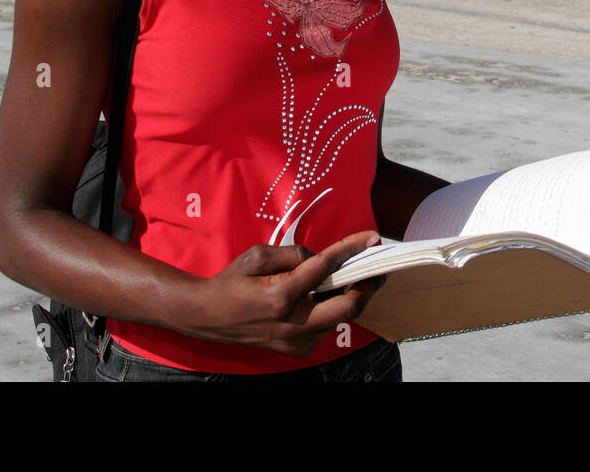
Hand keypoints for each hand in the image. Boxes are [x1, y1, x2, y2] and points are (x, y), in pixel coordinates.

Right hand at [176, 230, 384, 357]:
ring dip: (354, 297)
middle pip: (348, 307)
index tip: (371, 238)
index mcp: (280, 297)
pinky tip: (336, 294)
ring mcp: (296, 342)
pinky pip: (328, 327)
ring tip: (362, 276)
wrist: (209, 317)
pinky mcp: (298, 350)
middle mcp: (293, 324)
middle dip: (369, 285)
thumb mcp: (257, 256)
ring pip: (341, 319)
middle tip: (380, 267)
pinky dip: (336, 309)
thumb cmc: (232, 282)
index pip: (325, 269)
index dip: (351, 250)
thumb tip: (322, 258)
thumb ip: (293, 254)